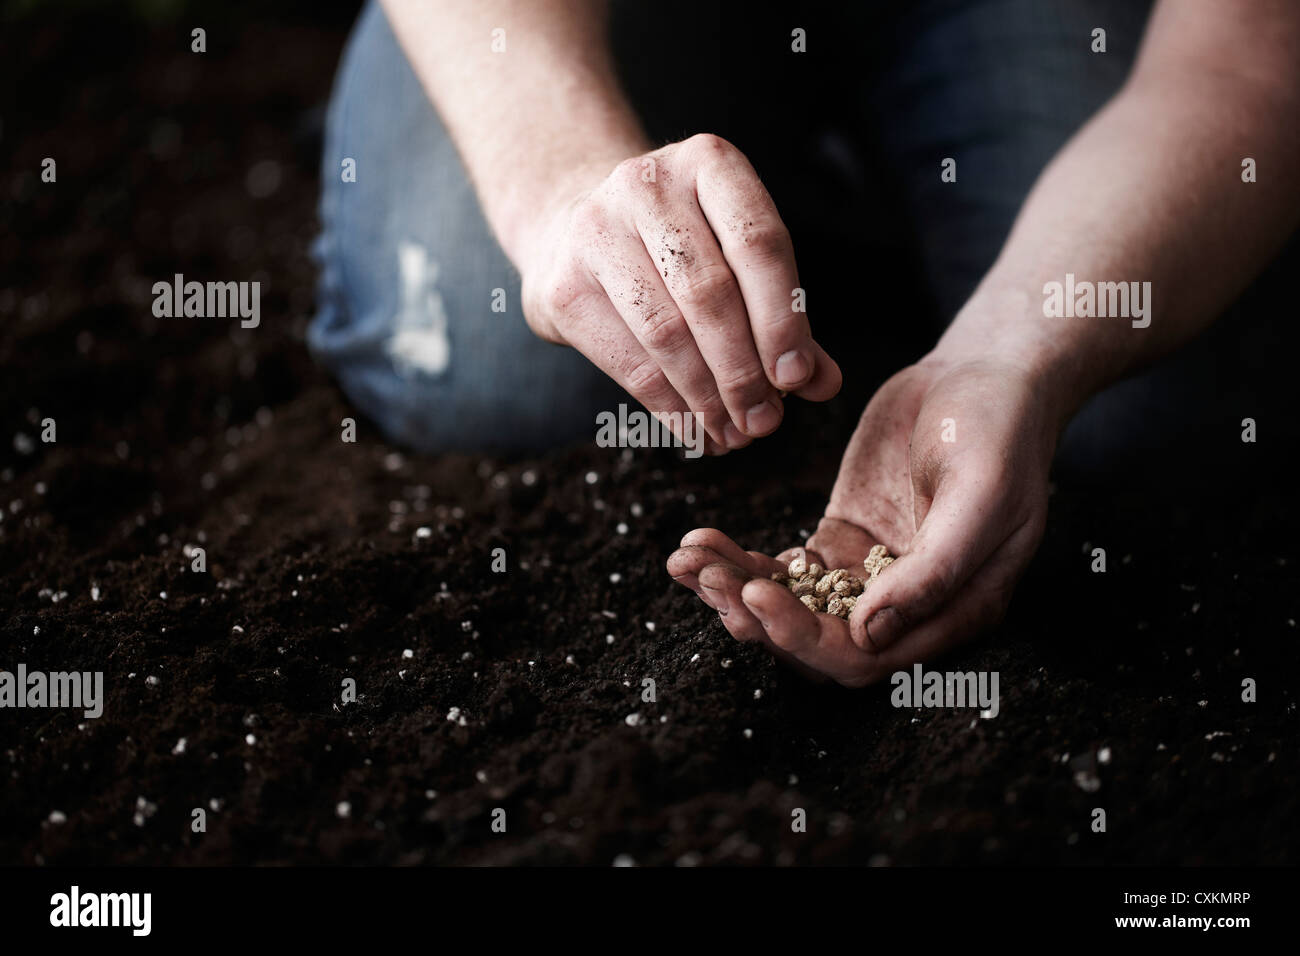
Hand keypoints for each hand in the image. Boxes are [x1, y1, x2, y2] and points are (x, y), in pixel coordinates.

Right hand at [518, 134, 840, 453]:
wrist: (570, 230)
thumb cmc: (677, 250)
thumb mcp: (736, 259)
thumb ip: (784, 316)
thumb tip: (823, 383)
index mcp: (709, 162)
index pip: (758, 243)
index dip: (782, 318)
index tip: (797, 378)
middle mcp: (647, 184)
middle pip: (709, 292)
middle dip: (744, 370)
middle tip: (766, 421)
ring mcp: (595, 229)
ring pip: (666, 331)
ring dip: (707, 396)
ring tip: (735, 434)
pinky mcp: (563, 284)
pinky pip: (628, 361)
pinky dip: (670, 407)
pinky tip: (695, 431)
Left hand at [666, 355, 1057, 684]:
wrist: (985, 372)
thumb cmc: (999, 429)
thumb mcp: (980, 495)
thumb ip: (934, 570)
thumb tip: (869, 636)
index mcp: (952, 612)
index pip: (863, 657)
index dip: (803, 638)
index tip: (754, 593)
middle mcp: (908, 609)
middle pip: (815, 642)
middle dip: (752, 617)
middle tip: (702, 574)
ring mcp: (870, 577)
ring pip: (791, 609)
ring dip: (735, 591)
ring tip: (686, 558)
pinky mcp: (841, 543)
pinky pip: (784, 569)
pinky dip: (741, 561)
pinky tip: (701, 542)